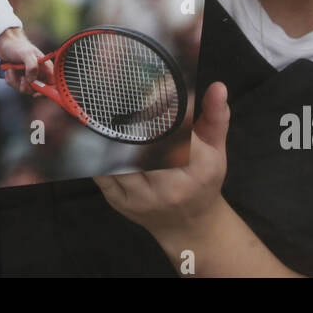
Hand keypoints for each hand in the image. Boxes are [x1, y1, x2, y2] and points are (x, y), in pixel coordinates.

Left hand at [0, 27, 53, 94]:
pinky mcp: (20, 78)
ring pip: (24, 89)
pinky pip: (15, 86)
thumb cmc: (17, 46)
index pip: (52, 85)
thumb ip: (32, 67)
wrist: (4, 42)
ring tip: (12, 69)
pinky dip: (10, 78)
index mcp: (46, 68)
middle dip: (26, 86)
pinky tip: (9, 69)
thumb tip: (32, 80)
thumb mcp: (26, 54)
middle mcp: (39, 73)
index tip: (36, 93)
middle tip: (21, 78)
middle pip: (37, 90)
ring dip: (15, 80)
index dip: (47, 92)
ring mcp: (29, 77)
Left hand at [93, 82, 230, 240]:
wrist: (188, 225)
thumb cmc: (202, 180)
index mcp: (199, 169)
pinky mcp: (121, 202)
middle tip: (119, 96)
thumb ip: (216, 116)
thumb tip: (218, 87)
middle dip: (131, 122)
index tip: (152, 89)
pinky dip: (95, 153)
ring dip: (108, 136)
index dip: (161, 108)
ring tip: (101, 113)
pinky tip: (94, 137)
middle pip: (143, 147)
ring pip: (117, 159)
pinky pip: (101, 173)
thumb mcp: (216, 148)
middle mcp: (171, 187)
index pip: (177, 132)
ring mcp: (143, 198)